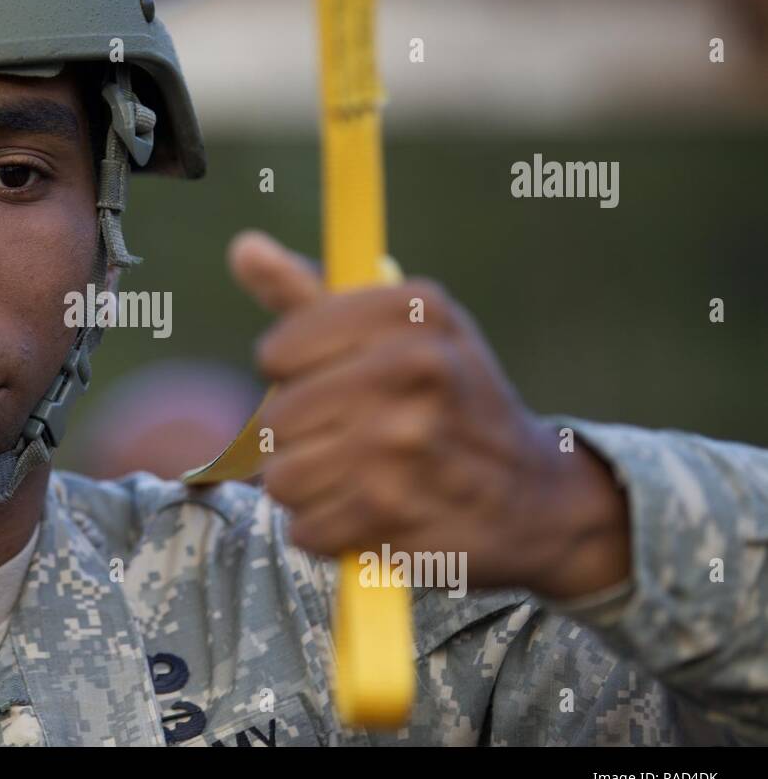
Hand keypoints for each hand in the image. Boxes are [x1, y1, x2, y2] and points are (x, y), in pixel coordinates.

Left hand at [228, 229, 630, 600]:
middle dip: (296, 437)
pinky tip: (369, 514)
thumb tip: (243, 248)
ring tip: (356, 474)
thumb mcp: (400, 329)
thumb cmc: (446, 396)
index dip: (290, 372)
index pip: (279, 351)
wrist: (534, 493)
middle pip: (274, 419)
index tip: (325, 375)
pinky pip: (306, 529)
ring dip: (307, 486)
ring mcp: (408, 445)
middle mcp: (417, 370)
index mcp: (415, 310)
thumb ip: (312, 293)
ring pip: (282, 478)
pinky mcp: (400, 514)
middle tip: (345, 435)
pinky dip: (326, 530)